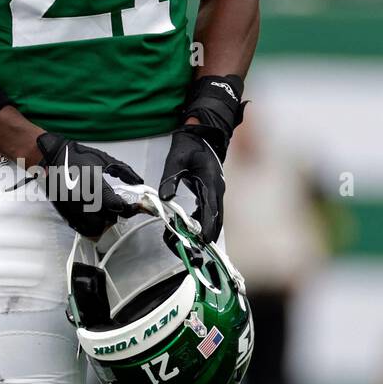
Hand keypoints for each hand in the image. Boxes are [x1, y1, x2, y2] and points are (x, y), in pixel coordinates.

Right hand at [36, 133, 142, 237]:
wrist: (49, 159)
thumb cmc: (75, 156)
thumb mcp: (102, 158)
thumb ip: (123, 170)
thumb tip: (138, 181)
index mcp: (94, 183)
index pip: (115, 205)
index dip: (126, 207)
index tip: (129, 204)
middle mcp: (83, 198)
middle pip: (107, 219)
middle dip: (116, 214)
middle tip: (117, 207)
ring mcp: (74, 207)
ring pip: (96, 226)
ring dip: (104, 222)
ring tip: (105, 212)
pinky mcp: (66, 213)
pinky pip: (83, 227)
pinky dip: (91, 225)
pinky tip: (93, 215)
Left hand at [158, 126, 225, 242]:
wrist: (202, 135)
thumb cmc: (190, 146)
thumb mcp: (175, 160)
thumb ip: (170, 179)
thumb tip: (165, 198)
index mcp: (209, 181)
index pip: (211, 208)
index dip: (208, 225)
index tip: (204, 240)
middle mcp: (216, 188)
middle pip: (217, 216)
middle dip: (209, 233)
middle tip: (199, 247)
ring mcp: (216, 190)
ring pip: (216, 214)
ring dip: (207, 228)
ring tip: (195, 241)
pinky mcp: (212, 191)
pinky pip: (211, 209)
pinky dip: (204, 219)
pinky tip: (193, 226)